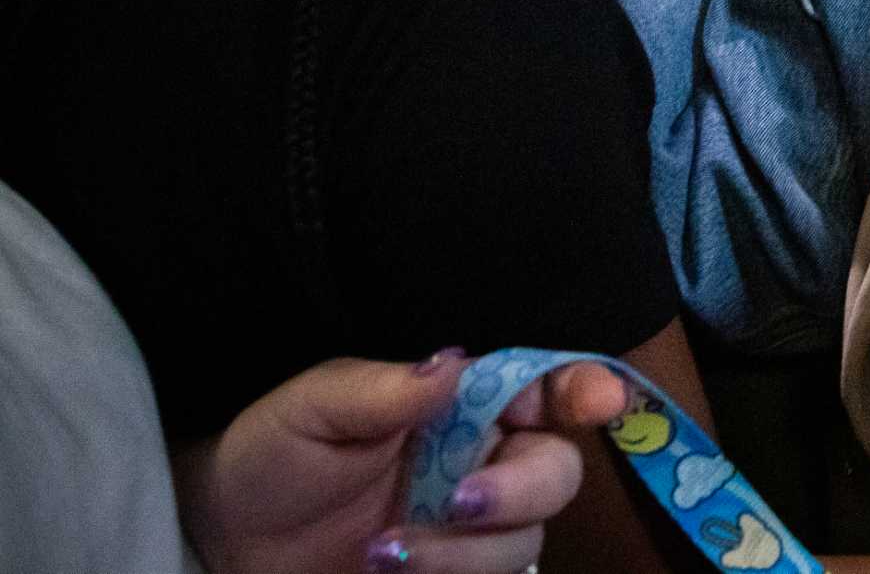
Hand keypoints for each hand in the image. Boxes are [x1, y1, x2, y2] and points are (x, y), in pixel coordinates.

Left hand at [176, 351, 626, 573]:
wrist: (223, 544)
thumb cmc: (270, 457)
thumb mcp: (309, 409)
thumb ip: (382, 389)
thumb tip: (453, 365)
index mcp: (463, 407)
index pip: (544, 388)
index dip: (583, 388)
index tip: (596, 401)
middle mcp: (483, 464)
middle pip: (556, 472)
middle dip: (521, 488)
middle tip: (460, 501)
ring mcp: (473, 532)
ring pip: (525, 542)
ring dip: (467, 552)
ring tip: (385, 553)